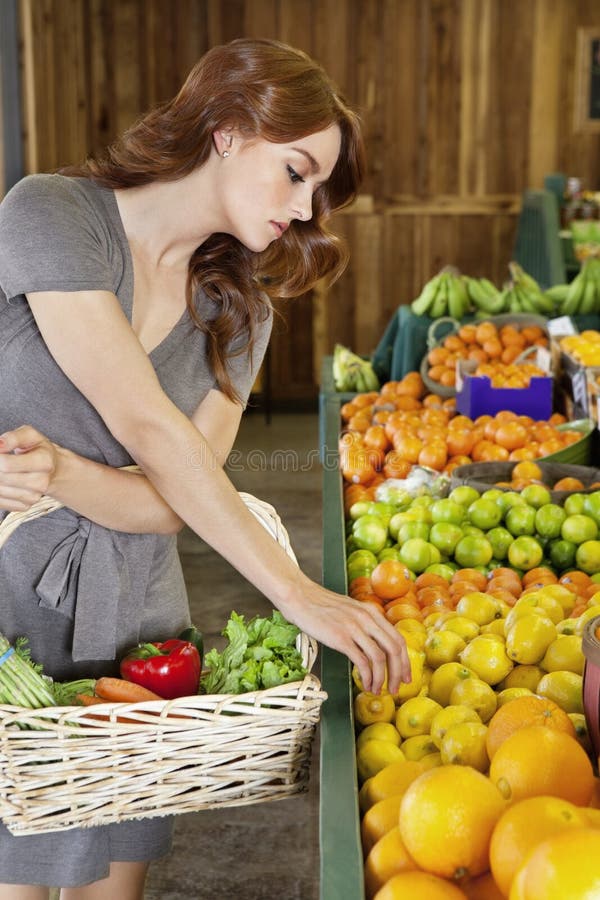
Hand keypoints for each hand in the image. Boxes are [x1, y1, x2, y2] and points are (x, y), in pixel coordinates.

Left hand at [0, 425, 59, 510]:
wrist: (53, 470)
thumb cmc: (38, 450)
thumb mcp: (29, 435)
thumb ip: (13, 438)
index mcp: (44, 461)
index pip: (6, 465)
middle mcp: (41, 482)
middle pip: (1, 478)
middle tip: (0, 461)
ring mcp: (34, 496)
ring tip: (2, 470)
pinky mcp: (26, 506)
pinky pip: (1, 502)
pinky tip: (3, 482)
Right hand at [281, 579, 411, 694]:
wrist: (300, 597)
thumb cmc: (321, 606)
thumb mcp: (350, 610)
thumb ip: (364, 623)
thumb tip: (375, 644)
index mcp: (372, 612)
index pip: (398, 639)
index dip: (405, 661)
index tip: (406, 676)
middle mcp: (367, 618)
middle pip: (394, 649)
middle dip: (398, 673)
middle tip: (396, 689)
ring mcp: (355, 628)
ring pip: (380, 658)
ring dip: (382, 679)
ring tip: (378, 690)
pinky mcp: (341, 638)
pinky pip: (362, 662)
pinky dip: (368, 677)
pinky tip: (365, 684)